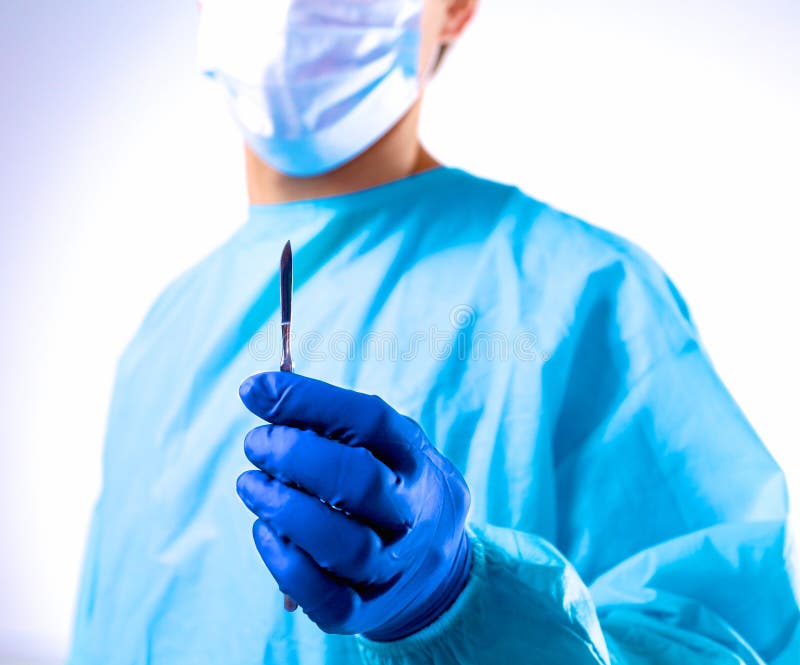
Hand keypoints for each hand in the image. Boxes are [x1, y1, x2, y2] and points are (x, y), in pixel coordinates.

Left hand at [236, 371, 471, 640]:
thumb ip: (328, 419)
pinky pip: (327, 599)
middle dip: (293, 456)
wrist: (435, 564)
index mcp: (416, 459)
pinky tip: (263, 531)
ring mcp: (395, 566)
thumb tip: (258, 391)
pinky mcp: (370, 609)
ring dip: (282, 508)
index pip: (370, 421)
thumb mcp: (380, 445)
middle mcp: (413, 512)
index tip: (254, 390)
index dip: (309, 401)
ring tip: (249, 484)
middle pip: (357, 481)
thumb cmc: (389, 486)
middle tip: (255, 443)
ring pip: (341, 544)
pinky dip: (284, 564)